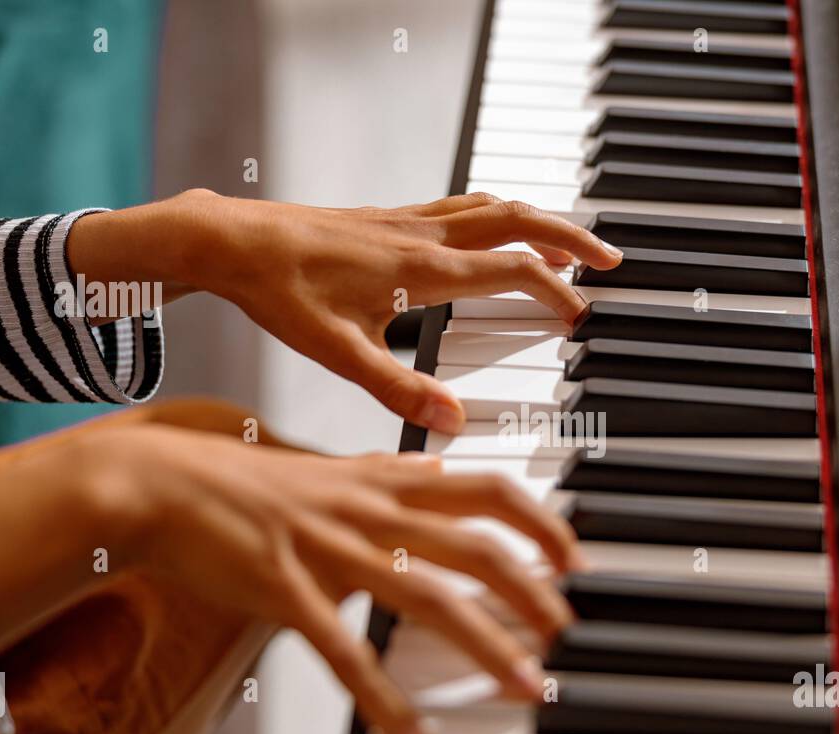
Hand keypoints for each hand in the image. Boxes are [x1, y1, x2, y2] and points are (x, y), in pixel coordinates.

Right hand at [0, 422, 583, 733]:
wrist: (159, 483)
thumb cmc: (243, 481)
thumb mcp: (329, 467)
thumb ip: (388, 473)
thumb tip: (436, 471)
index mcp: (382, 482)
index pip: (485, 488)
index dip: (539, 522)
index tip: (573, 558)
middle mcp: (368, 511)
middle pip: (474, 547)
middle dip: (532, 592)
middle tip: (566, 633)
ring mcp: (329, 548)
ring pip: (428, 597)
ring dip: (486, 646)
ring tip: (526, 685)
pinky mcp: (285, 588)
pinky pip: (344, 651)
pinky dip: (382, 698)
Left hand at [67, 190, 622, 432]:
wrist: (229, 241)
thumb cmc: (279, 293)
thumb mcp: (340, 354)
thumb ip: (400, 391)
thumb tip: (452, 424)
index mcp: (420, 270)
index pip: (510, 272)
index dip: (553, 293)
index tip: (578, 318)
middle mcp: (422, 236)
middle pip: (518, 220)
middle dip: (570, 238)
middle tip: (609, 260)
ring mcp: (408, 220)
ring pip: (493, 206)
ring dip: (539, 222)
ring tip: (568, 247)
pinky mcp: (390, 218)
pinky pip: (463, 206)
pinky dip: (499, 216)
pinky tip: (497, 233)